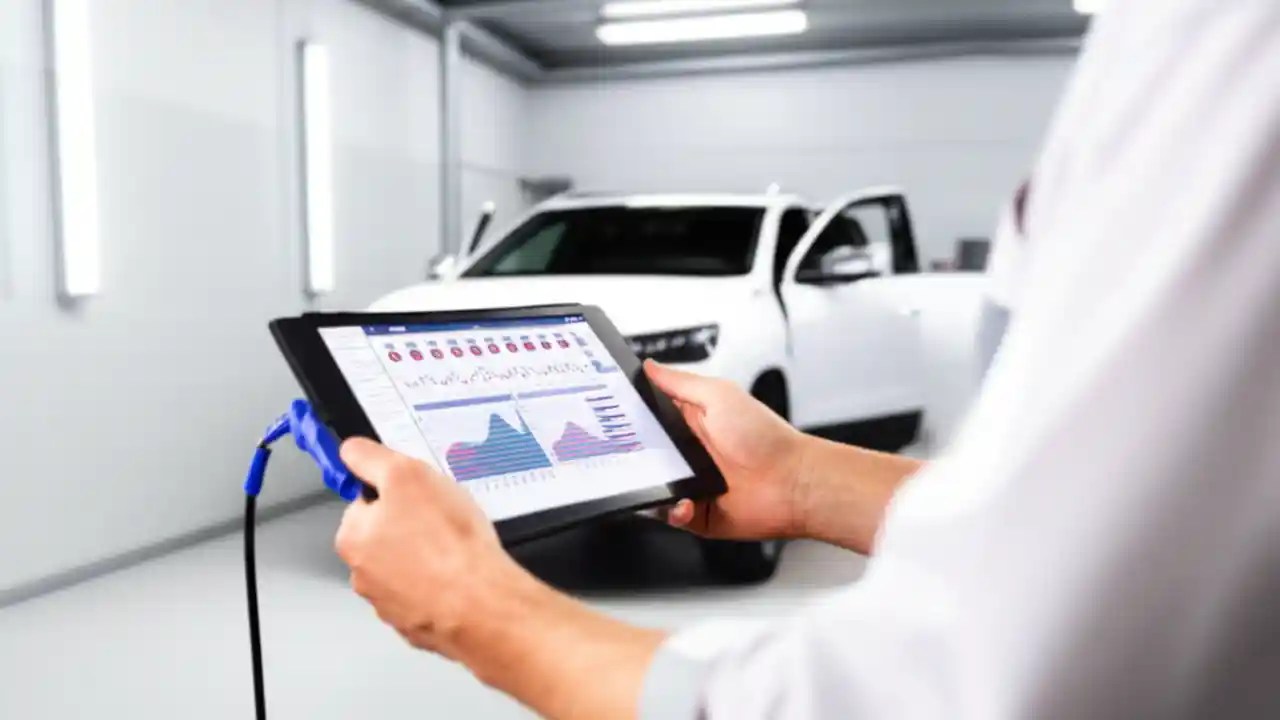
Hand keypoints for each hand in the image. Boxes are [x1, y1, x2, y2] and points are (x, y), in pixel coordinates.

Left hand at [334, 438, 526, 657]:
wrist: (481, 603)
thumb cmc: (446, 544)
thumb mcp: (406, 475)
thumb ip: (371, 458)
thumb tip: (352, 451)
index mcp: (353, 538)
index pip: (365, 503)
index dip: (397, 493)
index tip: (418, 495)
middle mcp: (364, 575)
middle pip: (387, 536)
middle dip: (414, 527)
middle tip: (444, 520)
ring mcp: (390, 604)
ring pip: (409, 567)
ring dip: (430, 557)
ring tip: (457, 548)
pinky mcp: (419, 623)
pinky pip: (430, 594)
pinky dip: (444, 585)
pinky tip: (463, 574)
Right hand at [644, 360, 807, 539]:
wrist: (793, 484)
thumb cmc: (766, 438)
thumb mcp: (720, 396)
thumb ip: (680, 382)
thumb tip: (650, 367)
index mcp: (690, 422)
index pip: (647, 418)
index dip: (628, 419)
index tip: (614, 418)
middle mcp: (687, 453)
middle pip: (642, 455)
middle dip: (631, 456)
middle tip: (634, 455)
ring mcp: (690, 484)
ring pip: (649, 487)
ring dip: (651, 486)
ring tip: (666, 481)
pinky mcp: (695, 512)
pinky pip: (667, 514)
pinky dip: (671, 511)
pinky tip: (685, 503)